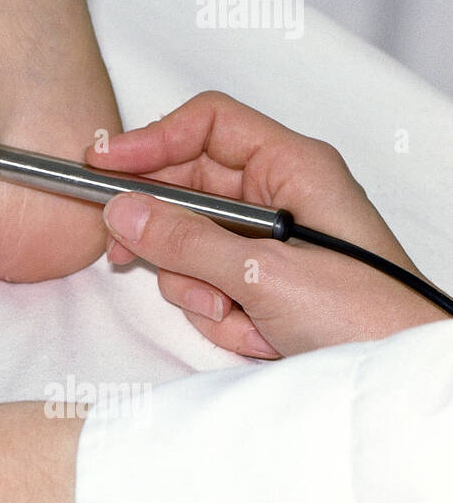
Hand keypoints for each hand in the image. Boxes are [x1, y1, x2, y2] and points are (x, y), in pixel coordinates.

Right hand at [87, 91, 445, 357]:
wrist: (400, 376)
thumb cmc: (369, 318)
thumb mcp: (264, 275)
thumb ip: (185, 242)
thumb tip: (123, 211)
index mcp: (293, 167)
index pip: (207, 125)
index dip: (151, 139)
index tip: (103, 165)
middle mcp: (278, 196)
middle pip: (187, 187)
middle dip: (163, 232)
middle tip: (125, 252)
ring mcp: (267, 241)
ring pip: (188, 243)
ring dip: (199, 287)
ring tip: (237, 312)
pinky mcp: (260, 282)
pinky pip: (205, 284)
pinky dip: (219, 314)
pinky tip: (257, 334)